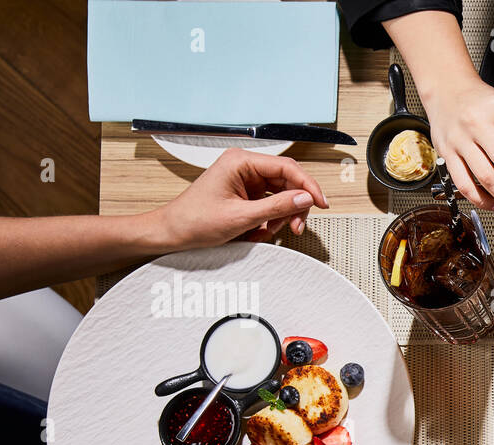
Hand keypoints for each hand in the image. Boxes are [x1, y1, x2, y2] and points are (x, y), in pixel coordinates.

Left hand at [151, 149, 328, 250]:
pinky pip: (270, 205)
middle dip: (293, 206)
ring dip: (280, 216)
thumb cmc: (194, 220)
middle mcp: (244, 167)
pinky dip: (270, 220)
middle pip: (287, 182)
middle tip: (295, 226)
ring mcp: (245, 181)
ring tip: (268, 230)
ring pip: (281, 195)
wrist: (173, 233)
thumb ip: (277, 206)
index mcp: (240, 162)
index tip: (320, 203)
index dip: (308, 186)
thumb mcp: (241, 216)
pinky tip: (260, 229)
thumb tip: (304, 199)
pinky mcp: (245, 195)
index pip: (287, 168)